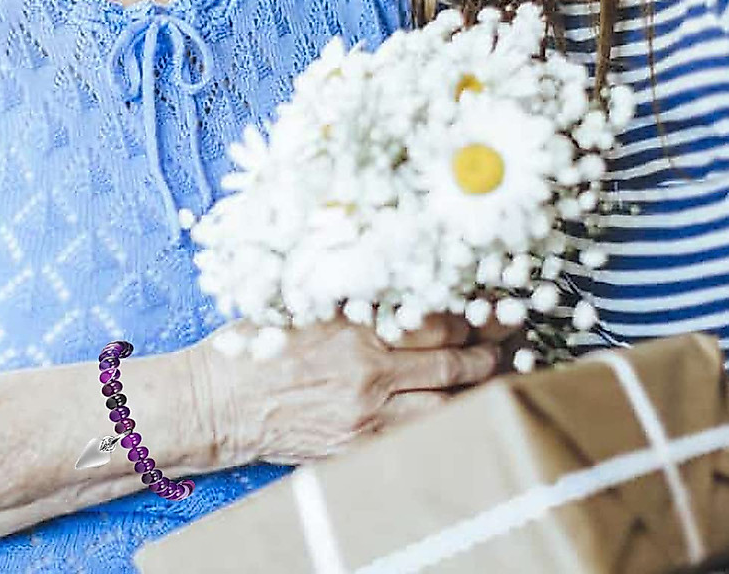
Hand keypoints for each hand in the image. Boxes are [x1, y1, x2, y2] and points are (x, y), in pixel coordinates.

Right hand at [196, 314, 499, 467]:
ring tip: (499, 374)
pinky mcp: (357, 449)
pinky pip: (417, 437)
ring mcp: (366, 418)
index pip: (436, 320)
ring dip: (478, 390)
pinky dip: (445, 421)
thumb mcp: (306, 303)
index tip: (492, 304)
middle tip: (511, 337)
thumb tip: (406, 278)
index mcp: (357, 330)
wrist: (217, 403)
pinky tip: (463, 409)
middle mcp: (369, 375)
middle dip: (489, 350)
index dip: (471, 312)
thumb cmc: (255, 345)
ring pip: (445, 406)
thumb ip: (357, 295)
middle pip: (451, 364)